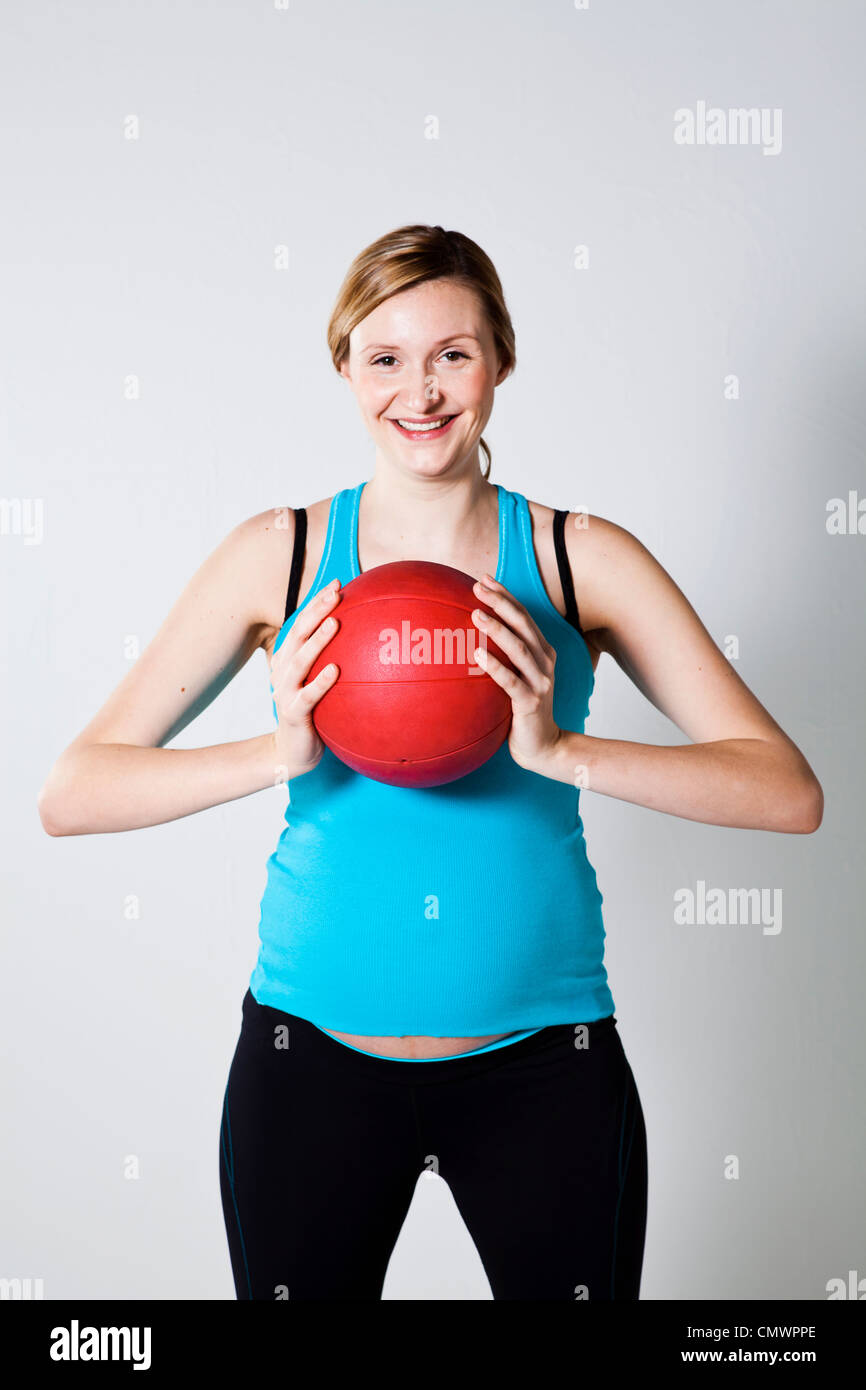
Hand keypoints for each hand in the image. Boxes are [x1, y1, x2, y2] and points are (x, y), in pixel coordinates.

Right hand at [268, 579, 340, 778]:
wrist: (293, 752)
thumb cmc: (315, 714)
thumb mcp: (323, 685)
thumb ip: (337, 662)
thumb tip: (373, 641)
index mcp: (289, 660)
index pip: (302, 624)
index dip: (317, 602)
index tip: (338, 583)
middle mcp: (283, 670)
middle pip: (298, 634)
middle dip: (316, 611)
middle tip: (336, 593)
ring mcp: (285, 691)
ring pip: (299, 660)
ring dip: (317, 640)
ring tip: (334, 622)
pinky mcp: (293, 713)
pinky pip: (309, 695)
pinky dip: (321, 681)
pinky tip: (336, 670)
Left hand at [470, 573, 562, 772]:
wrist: (543, 747)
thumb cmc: (522, 711)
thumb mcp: (515, 680)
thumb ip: (502, 659)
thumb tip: (467, 639)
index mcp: (542, 652)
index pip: (523, 616)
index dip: (505, 596)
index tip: (483, 579)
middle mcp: (545, 662)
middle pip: (523, 624)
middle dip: (501, 602)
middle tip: (477, 587)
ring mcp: (540, 682)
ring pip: (518, 648)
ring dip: (498, 628)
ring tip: (477, 613)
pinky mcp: (531, 702)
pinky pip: (510, 681)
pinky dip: (494, 665)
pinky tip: (476, 653)